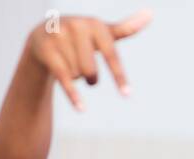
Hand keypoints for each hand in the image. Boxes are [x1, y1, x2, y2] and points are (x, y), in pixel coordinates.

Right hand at [26, 10, 151, 109]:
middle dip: (91, 78)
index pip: (111, 55)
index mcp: (94, 23)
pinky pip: (63, 78)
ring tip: (68, 63)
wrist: (43, 34)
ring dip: (76, 77)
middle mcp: (76, 26)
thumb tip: (150, 14)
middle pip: (90, 71)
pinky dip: (73, 95)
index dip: (119, 76)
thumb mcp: (101, 32)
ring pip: (77, 75)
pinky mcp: (47, 51)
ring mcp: (59, 38)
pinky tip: (82, 109)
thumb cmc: (80, 36)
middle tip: (87, 74)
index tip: (127, 95)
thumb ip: (125, 28)